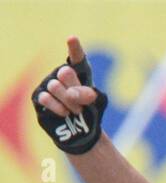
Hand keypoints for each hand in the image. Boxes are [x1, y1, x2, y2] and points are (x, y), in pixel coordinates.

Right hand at [32, 37, 109, 154]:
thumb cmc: (89, 111)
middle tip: (82, 102)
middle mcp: (61, 74)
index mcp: (79, 71)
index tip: (72, 39)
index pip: (77, 57)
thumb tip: (72, 94)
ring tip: (76, 111)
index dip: (74, 48)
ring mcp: (48, 83)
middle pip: (65, 72)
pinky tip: (64, 113)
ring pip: (55, 86)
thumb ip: (88, 94)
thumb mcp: (95, 103)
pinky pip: (46, 97)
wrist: (81, 129)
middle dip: (76, 90)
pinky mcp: (39, 96)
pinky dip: (58, 107)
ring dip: (69, 102)